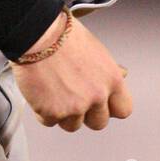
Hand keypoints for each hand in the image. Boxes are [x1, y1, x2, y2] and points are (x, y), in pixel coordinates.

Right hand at [10, 10, 132, 131]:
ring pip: (73, 125)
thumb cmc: (63, 36)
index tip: (103, 105)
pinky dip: (43, 111)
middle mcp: (97, 96)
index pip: (123, 109)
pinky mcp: (52, 113)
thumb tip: (121, 75)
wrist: (36, 35)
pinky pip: (49, 122)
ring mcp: (75, 107)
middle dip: (87, 114)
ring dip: (64, 114)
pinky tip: (42, 93)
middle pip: (99, 123)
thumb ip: (109, 71)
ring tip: (55, 92)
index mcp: (112, 80)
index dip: (111, 108)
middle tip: (74, 98)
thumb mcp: (96, 50)